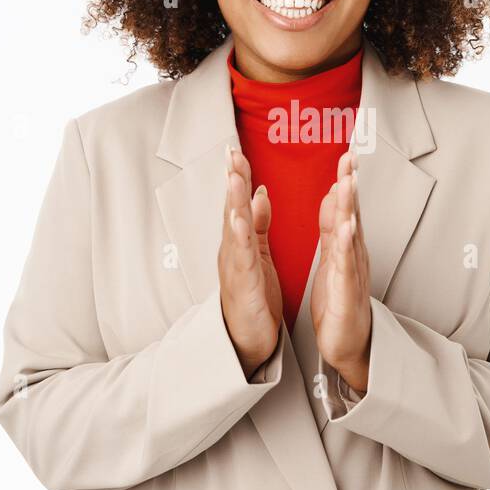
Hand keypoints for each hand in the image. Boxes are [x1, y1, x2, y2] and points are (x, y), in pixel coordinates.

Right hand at [218, 145, 282, 378]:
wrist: (247, 340)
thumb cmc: (253, 298)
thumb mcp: (257, 254)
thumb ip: (257, 224)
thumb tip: (258, 193)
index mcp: (239, 242)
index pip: (238, 202)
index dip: (238, 175)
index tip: (237, 149)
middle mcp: (232, 250)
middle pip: (231, 208)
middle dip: (231, 179)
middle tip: (231, 152)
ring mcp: (234, 266)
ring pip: (233, 227)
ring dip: (233, 200)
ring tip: (234, 175)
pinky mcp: (243, 284)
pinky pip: (242, 257)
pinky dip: (240, 235)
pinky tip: (239, 218)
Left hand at [311, 148, 371, 391]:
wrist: (349, 344)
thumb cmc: (340, 302)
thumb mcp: (333, 257)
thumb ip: (332, 226)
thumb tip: (333, 194)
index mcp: (346, 246)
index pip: (346, 206)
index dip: (346, 179)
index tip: (345, 152)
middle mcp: (354, 255)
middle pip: (352, 213)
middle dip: (351, 184)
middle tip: (350, 156)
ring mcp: (353, 273)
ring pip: (351, 235)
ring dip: (350, 207)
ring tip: (349, 182)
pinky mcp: (346, 293)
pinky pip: (346, 266)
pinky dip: (347, 246)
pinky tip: (347, 228)